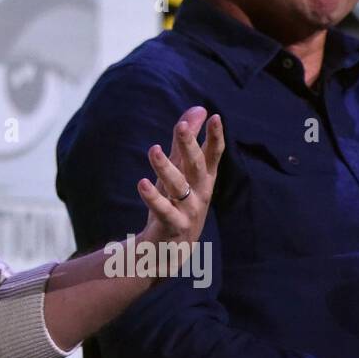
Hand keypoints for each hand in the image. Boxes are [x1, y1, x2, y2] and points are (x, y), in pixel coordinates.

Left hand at [136, 107, 224, 251]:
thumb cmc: (178, 201)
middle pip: (196, 166)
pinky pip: (164, 210)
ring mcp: (189, 210)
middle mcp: (200, 193)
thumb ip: (187, 142)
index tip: (215, 116)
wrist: (171, 248)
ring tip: (153, 149)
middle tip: (181, 125)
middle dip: (190, 146)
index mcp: (204, 179)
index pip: (213, 155)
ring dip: (165, 167)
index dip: (215, 137)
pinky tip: (142, 183)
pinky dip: (153, 197)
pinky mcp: (173, 226)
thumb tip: (199, 109)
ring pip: (178, 186)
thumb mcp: (183, 170)